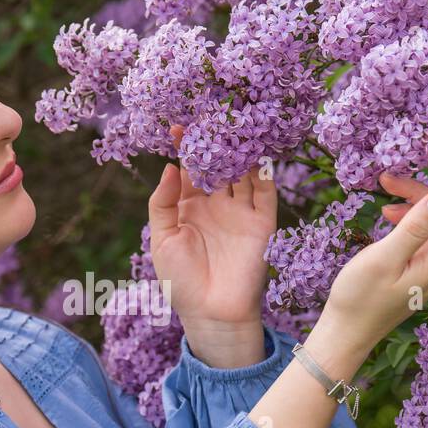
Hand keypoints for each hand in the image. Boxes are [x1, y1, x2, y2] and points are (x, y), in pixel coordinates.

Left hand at [147, 125, 276, 329]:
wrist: (212, 313)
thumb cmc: (180, 281)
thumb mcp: (162, 239)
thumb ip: (162, 202)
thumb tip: (169, 166)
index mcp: (189, 206)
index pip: (189, 168)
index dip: (185, 147)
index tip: (177, 126)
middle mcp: (216, 204)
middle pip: (218, 163)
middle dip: (215, 139)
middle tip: (210, 114)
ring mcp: (240, 211)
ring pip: (242, 170)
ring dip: (239, 149)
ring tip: (233, 122)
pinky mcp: (262, 221)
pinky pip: (265, 190)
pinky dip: (264, 169)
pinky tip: (257, 149)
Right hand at [316, 139, 427, 352]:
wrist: (345, 334)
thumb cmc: (358, 299)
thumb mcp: (383, 258)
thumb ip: (415, 226)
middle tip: (415, 152)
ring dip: (413, 196)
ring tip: (384, 182)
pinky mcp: (418, 268)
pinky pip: (422, 232)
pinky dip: (408, 214)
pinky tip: (387, 212)